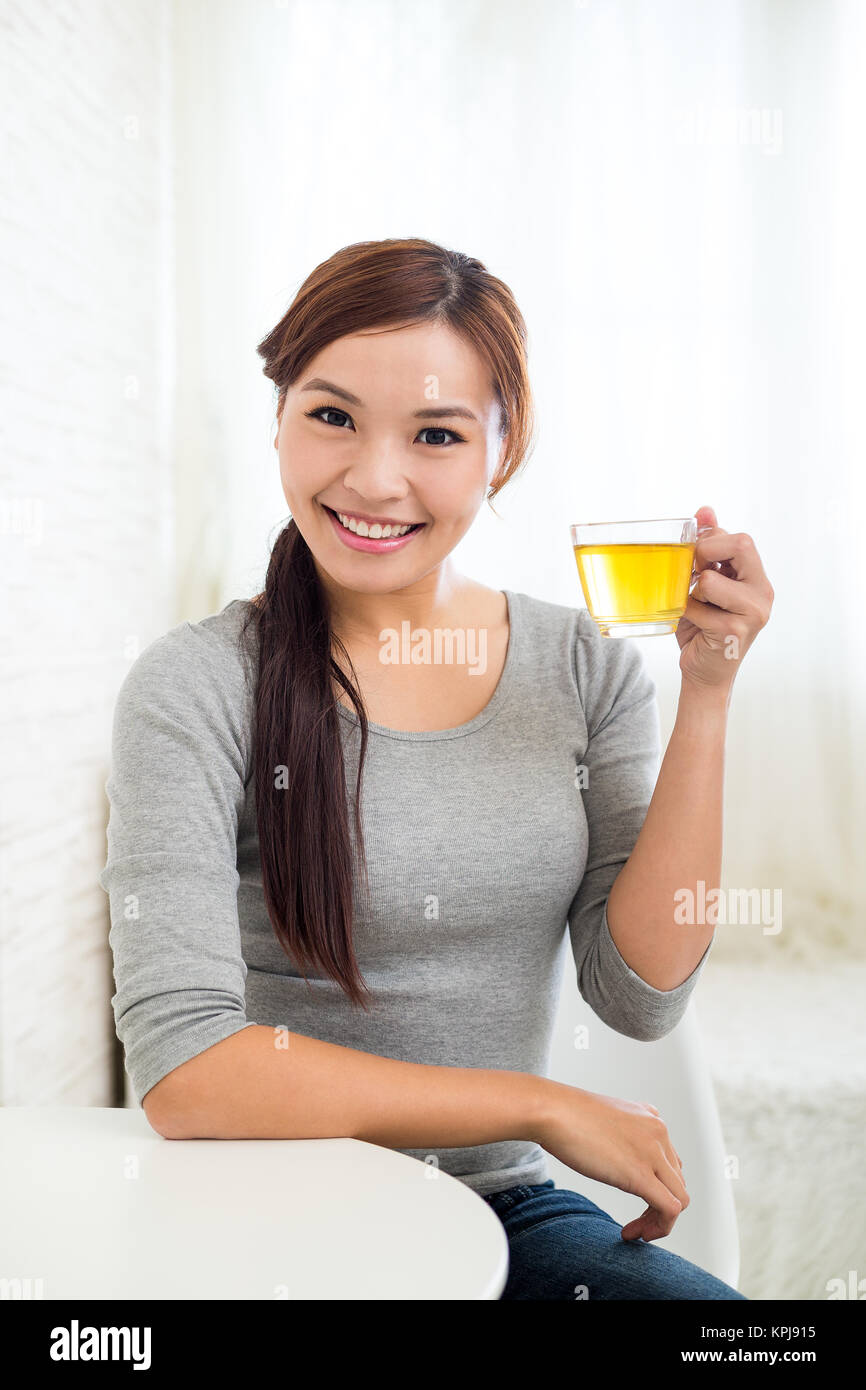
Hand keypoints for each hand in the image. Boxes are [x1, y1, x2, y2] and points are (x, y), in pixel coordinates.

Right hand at [538, 1081, 688, 1241]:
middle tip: (634, 1224)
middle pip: (676, 1181)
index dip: (657, 1187)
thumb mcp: (602, 1120)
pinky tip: (635, 1233)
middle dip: (658, 1206)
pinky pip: (670, 1209)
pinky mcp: (641, 1174)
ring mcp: (653, 1152)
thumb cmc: (563, 1114)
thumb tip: (614, 1157)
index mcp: (650, 1118)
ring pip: (679, 1197)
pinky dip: (660, 1227)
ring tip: (636, 1232)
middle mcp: (658, 1132)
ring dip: (659, 1221)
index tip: (636, 1201)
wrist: (550, 1110)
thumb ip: (618, 1135)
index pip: (670, 1161)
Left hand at [675, 504, 773, 693]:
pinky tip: (695, 626)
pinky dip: (686, 614)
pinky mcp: (736, 630)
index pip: (739, 539)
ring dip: (690, 592)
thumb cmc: (703, 627)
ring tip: (695, 607)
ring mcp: (754, 612)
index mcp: (757, 577)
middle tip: (692, 575)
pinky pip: (697, 607)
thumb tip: (705, 509)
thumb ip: (708, 548)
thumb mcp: (705, 583)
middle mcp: (763, 592)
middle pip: (740, 544)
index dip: (710, 541)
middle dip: (704, 553)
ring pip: (710, 580)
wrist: (704, 673)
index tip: (695, 559)